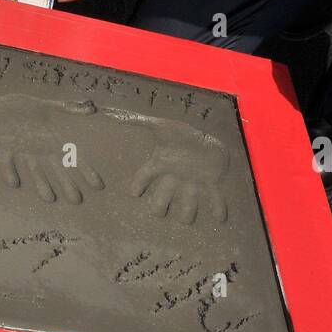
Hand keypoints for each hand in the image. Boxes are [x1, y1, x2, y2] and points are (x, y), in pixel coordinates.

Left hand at [0, 95, 105, 204]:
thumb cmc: (20, 105)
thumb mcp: (46, 105)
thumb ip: (68, 107)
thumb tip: (92, 108)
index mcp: (52, 140)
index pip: (73, 158)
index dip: (85, 171)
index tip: (98, 185)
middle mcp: (39, 150)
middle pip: (57, 171)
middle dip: (66, 184)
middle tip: (76, 200)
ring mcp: (23, 152)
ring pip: (35, 171)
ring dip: (42, 184)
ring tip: (49, 198)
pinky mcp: (4, 150)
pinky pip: (7, 163)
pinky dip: (9, 171)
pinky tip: (14, 182)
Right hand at [101, 108, 229, 225]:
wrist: (209, 135)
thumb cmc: (184, 133)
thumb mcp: (162, 125)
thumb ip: (139, 121)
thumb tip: (112, 112)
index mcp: (163, 163)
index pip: (146, 175)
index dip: (139, 184)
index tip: (134, 193)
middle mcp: (176, 177)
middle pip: (163, 197)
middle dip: (160, 206)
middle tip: (159, 212)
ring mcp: (193, 182)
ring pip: (188, 202)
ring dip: (187, 212)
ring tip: (185, 219)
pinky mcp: (211, 183)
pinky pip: (215, 198)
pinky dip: (218, 208)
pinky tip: (219, 218)